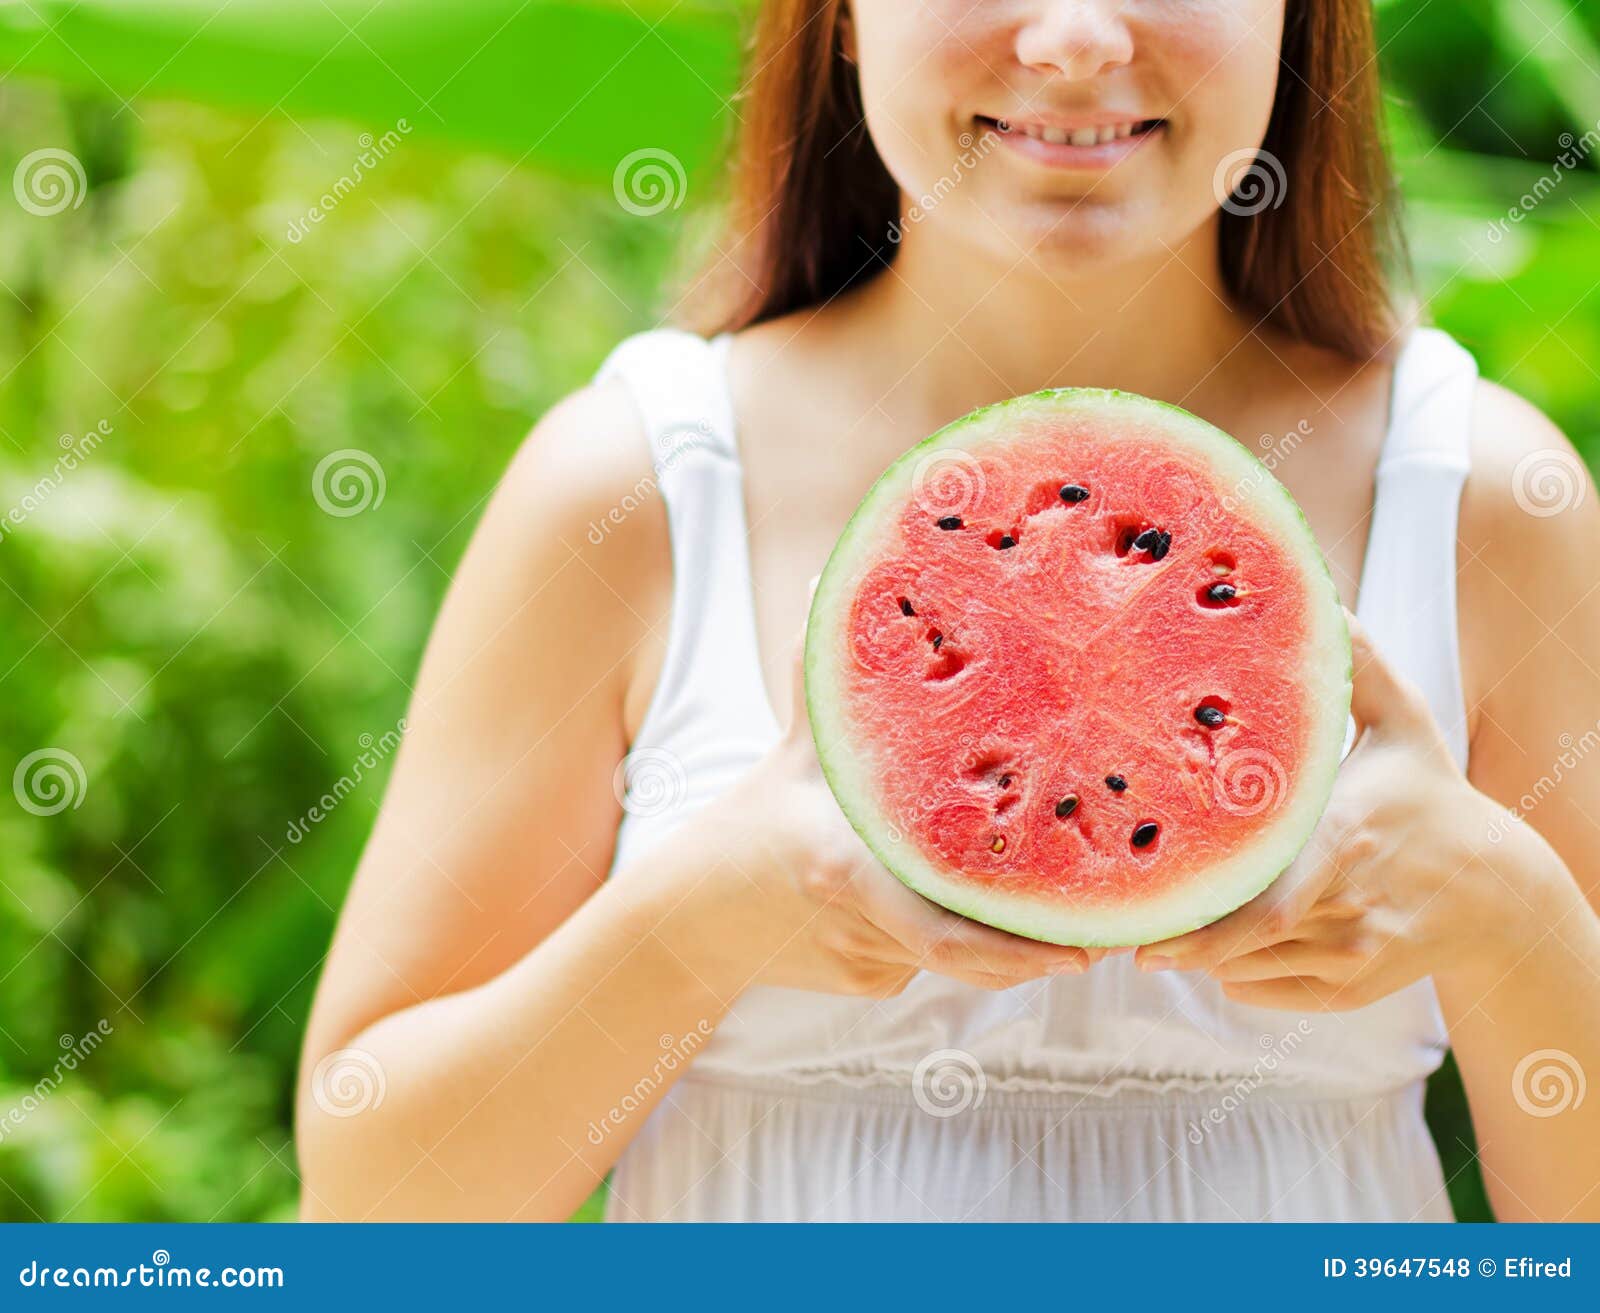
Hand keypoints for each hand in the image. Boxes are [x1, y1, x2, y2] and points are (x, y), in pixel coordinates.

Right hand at [661, 613, 1098, 997]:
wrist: (686, 923)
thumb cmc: (748, 827)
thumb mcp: (793, 751)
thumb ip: (826, 677)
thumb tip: (832, 577)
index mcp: (850, 873)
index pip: (948, 934)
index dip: (1020, 949)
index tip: (1088, 945)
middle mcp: (868, 931)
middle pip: (976, 951)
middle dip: (1039, 942)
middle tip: (1108, 923)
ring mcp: (872, 969)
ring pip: (961, 952)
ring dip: (1003, 931)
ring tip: (1069, 905)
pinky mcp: (873, 990)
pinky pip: (932, 958)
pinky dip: (960, 933)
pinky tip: (982, 905)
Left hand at [1132, 610, 1531, 1009]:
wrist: (1497, 890)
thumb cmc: (1431, 795)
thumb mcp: (1406, 725)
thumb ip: (1362, 664)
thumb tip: (1327, 600)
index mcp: (1348, 837)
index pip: (1271, 897)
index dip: (1208, 919)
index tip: (1148, 920)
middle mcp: (1350, 904)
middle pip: (1249, 938)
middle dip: (1185, 942)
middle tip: (1125, 938)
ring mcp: (1352, 955)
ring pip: (1250, 967)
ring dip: (1202, 953)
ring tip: (1160, 926)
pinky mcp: (1351, 989)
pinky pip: (1267, 991)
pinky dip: (1235, 975)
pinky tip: (1215, 949)